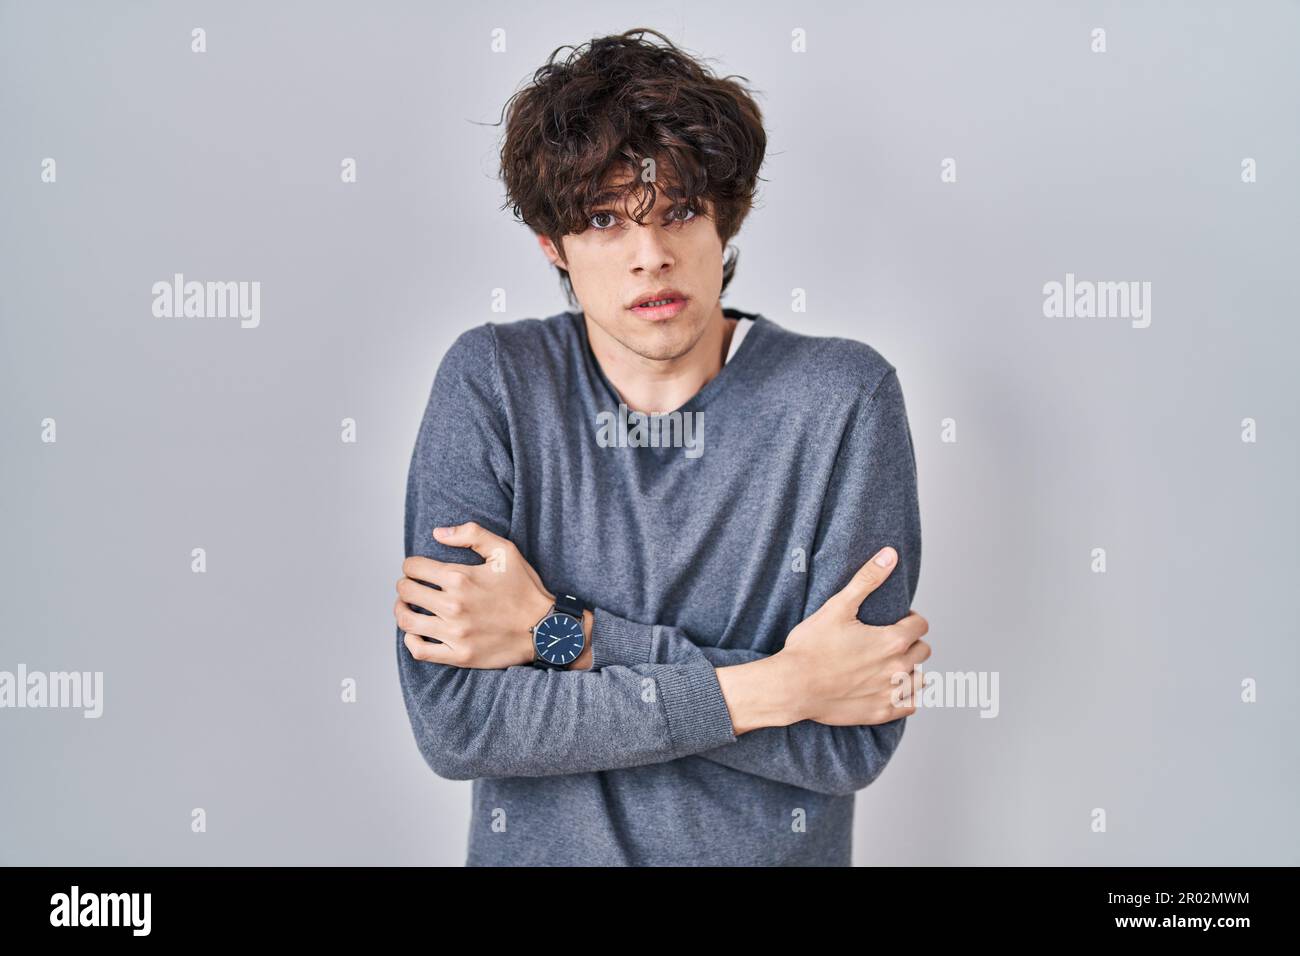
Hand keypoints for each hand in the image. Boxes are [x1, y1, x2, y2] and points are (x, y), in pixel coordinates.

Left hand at [395, 521, 556, 668]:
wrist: (545, 629)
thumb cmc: (525, 589)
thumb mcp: (505, 551)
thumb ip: (471, 534)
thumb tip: (438, 533)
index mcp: (460, 578)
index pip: (413, 567)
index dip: (412, 564)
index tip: (418, 569)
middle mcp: (453, 606)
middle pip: (406, 592)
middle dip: (405, 585)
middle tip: (412, 586)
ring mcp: (455, 633)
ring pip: (406, 621)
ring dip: (401, 611)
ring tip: (408, 607)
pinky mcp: (459, 656)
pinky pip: (420, 651)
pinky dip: (410, 641)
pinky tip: (416, 633)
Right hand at [776, 546, 930, 725]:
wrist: (792, 685)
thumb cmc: (811, 646)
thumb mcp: (838, 606)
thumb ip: (868, 579)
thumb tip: (890, 554)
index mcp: (892, 640)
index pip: (920, 625)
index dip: (909, 619)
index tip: (895, 620)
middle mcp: (898, 668)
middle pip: (923, 651)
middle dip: (910, 642)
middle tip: (889, 641)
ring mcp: (890, 692)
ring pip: (920, 679)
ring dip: (910, 669)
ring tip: (890, 664)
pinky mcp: (880, 712)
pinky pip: (909, 705)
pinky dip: (906, 696)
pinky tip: (892, 689)